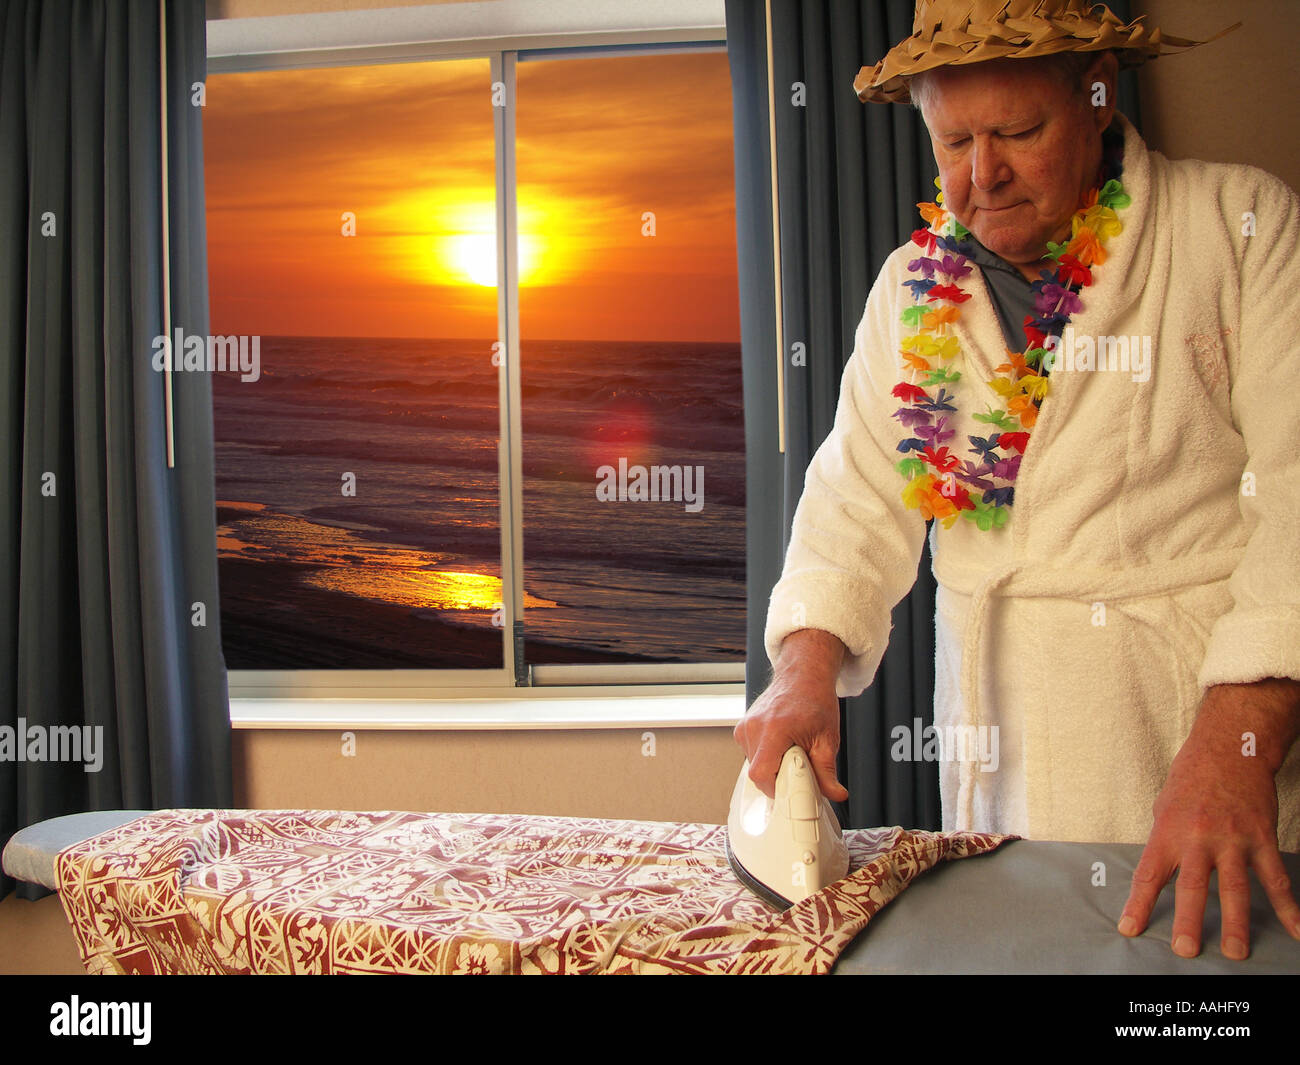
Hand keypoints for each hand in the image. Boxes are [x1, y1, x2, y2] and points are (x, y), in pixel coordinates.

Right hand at [733, 629, 847, 801]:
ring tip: (789, 752)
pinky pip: (750, 754)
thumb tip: (836, 794)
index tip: (790, 790)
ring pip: (752, 764)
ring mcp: (745, 726)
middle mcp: (755, 727)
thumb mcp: (827, 739)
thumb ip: (828, 771)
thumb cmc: (815, 700)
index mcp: (775, 730)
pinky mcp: (742, 727)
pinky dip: (765, 756)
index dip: (775, 789)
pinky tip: (780, 744)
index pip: (761, 774)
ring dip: (771, 767)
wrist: (803, 675)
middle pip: (757, 773)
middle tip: (796, 768)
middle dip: (777, 778)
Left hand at [1118, 679, 1299, 958]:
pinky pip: (1275, 877)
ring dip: (1237, 922)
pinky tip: (1296, 930)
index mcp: (1167, 832)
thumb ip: (1165, 842)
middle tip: (1185, 951)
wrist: (1228, 749)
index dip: (1138, 903)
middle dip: (1188, 921)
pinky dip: (1288, 906)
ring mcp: (1232, 839)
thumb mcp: (1164, 808)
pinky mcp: (1261, 837)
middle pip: (1192, 886)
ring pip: (1234, 888)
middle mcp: (1198, 838)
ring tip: (1237, 953)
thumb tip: (1160, 872)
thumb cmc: (1191, 780)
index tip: (1129, 929)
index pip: (1148, 874)